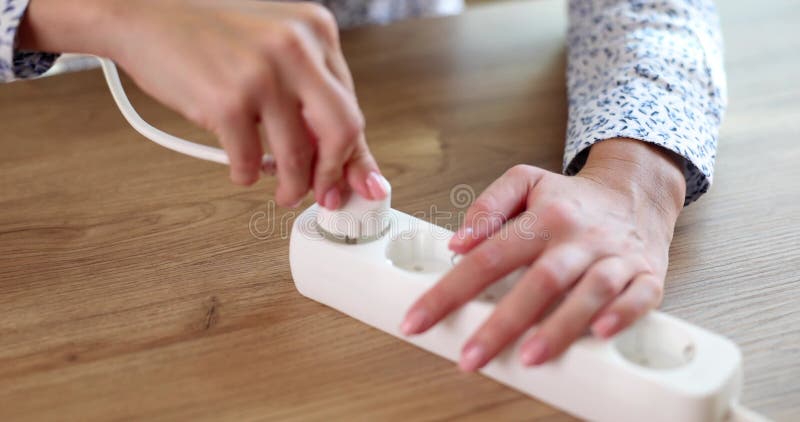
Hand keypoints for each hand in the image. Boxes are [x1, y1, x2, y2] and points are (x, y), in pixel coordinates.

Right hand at [19, 0, 387, 207]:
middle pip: (343, 131)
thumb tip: (341, 157)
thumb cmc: (208, 36)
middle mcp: (296, 47)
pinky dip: (245, 174)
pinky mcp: (227, 100)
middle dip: (334, 174)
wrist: (143, 16)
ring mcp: (262, 73)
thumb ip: (309, 94)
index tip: (353, 179)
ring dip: (292, 185)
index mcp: (316, 30)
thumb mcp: (274, 50)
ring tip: (282, 190)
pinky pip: (248, 160)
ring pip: (298, 155)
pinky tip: (241, 169)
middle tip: (323, 195)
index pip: (351, 105)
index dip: (352, 152)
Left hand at [401, 138, 686, 369]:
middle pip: (540, 280)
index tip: (418, 321)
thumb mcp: (525, 182)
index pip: (489, 256)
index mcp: (545, 218)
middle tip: (470, 357)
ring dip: (561, 327)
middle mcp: (579, 238)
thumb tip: (458, 242)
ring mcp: (615, 257)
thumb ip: (487, 206)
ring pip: (590, 291)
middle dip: (503, 323)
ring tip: (529, 357)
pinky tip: (601, 336)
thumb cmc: (573, 199)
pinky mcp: (647, 275)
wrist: (637, 191)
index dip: (450, 291)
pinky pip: (641, 297)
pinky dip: (623, 315)